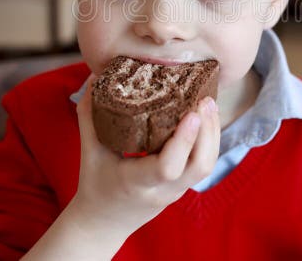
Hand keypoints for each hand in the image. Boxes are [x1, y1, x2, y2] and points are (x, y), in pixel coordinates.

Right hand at [72, 74, 220, 235]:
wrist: (102, 224)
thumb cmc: (94, 184)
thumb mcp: (88, 151)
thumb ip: (90, 116)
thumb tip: (95, 77)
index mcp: (135, 183)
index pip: (167, 167)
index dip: (183, 140)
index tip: (191, 113)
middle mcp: (161, 190)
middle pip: (199, 167)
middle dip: (208, 132)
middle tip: (205, 100)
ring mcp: (176, 191)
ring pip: (206, 166)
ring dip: (213, 134)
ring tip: (209, 104)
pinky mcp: (183, 187)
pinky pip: (203, 165)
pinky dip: (209, 140)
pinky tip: (206, 118)